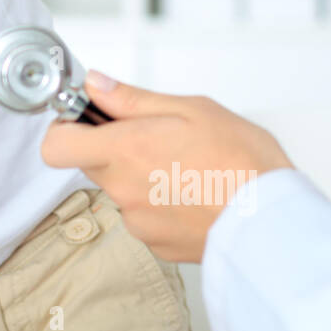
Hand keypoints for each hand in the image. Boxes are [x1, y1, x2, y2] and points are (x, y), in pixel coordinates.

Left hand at [42, 72, 293, 263]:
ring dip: (140, 177)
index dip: (64, 129)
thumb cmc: (242, 161)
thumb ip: (133, 99)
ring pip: (121, 191)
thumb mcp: (191, 109)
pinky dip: (160, 204)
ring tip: (185, 167)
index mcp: (124, 150)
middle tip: (152, 136)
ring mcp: (138, 222)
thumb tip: (96, 85)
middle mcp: (123, 190)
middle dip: (112, 148)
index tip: (84, 118)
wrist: (274, 221)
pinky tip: (193, 194)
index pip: (56, 146)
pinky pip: (145, 216)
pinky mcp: (156, 245)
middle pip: (91, 164)